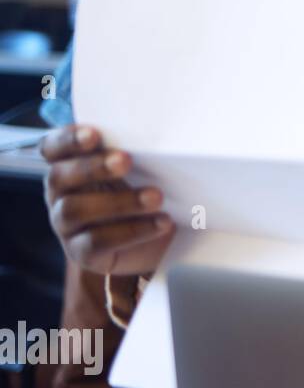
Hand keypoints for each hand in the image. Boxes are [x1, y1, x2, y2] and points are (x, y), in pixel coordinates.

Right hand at [41, 125, 173, 275]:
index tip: (93, 135)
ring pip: (75, 210)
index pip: (52, 148)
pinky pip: (97, 242)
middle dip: (92, 167)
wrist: (153, 244)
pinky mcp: (82, 252)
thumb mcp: (141, 171)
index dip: (67, 140)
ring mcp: (66, 225)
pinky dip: (132, 231)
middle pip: (59, 177)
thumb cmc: (142, 194)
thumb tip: (167, 136)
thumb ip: (137, 154)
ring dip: (119, 201)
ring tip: (156, 197)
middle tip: (126, 161)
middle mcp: (60, 194)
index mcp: (69, 166)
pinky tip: (161, 223)